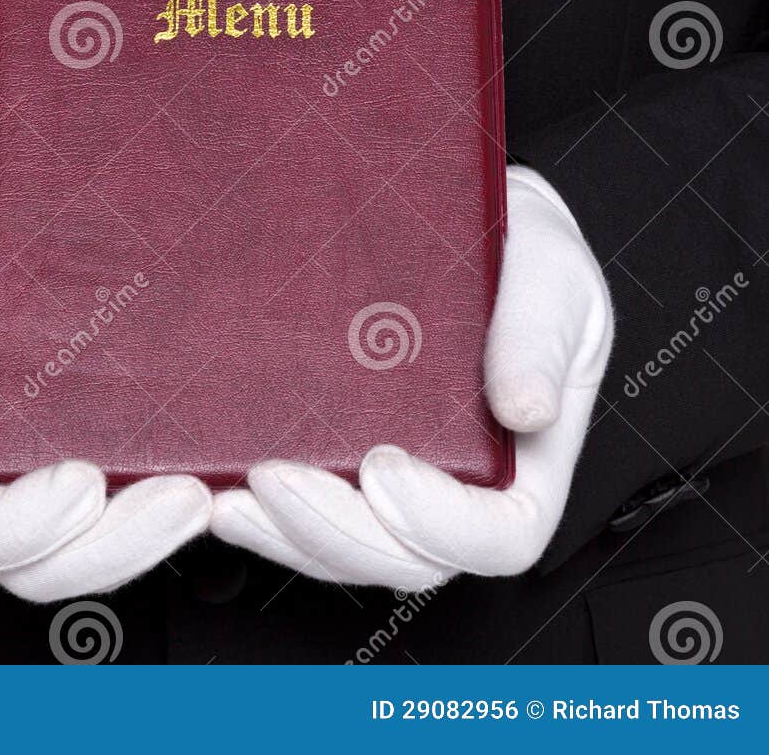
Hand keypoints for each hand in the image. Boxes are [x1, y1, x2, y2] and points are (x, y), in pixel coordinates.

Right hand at [0, 165, 209, 598]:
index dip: (22, 529)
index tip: (81, 482)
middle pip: (43, 563)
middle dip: (116, 546)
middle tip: (186, 497)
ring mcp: (40, 472)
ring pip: (92, 544)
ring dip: (151, 535)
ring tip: (209, 490)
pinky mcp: (92, 446)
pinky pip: (123, 498)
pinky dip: (164, 500)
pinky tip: (217, 465)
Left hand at [212, 167, 612, 589]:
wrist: (469, 214)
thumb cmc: (523, 252)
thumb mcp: (552, 275)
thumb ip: (539, 335)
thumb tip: (527, 410)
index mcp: (529, 463)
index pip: (498, 536)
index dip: (441, 524)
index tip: (384, 468)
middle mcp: (462, 486)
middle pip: (406, 557)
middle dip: (335, 532)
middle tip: (274, 479)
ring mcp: (401, 478)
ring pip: (348, 547)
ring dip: (286, 535)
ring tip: (230, 496)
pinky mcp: (347, 453)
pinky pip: (312, 508)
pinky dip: (267, 512)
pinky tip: (219, 483)